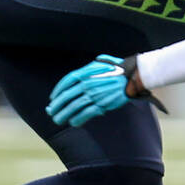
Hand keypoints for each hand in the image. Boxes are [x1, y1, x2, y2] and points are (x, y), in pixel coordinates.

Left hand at [46, 54, 167, 127]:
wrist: (133, 77)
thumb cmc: (119, 69)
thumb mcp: (103, 62)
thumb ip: (90, 67)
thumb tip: (81, 74)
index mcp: (86, 72)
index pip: (66, 82)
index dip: (57, 91)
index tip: (52, 98)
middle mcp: (88, 83)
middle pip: (67, 96)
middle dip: (57, 106)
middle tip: (51, 113)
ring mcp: (94, 94)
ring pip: (74, 107)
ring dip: (64, 115)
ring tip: (58, 120)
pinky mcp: (102, 103)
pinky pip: (86, 113)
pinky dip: (78, 119)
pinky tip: (73, 122)